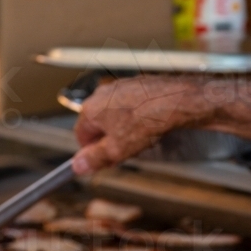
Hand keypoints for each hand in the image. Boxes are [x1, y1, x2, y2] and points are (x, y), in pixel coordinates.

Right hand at [72, 74, 207, 174]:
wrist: (173, 101)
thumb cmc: (146, 120)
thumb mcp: (116, 150)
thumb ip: (94, 159)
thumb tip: (78, 166)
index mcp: (91, 109)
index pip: (80, 135)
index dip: (91, 152)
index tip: (102, 160)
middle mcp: (102, 94)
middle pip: (98, 124)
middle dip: (108, 141)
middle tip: (122, 152)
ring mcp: (119, 87)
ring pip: (114, 115)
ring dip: (122, 129)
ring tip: (137, 139)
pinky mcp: (135, 85)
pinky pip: (129, 105)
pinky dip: (134, 117)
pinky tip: (146, 126)